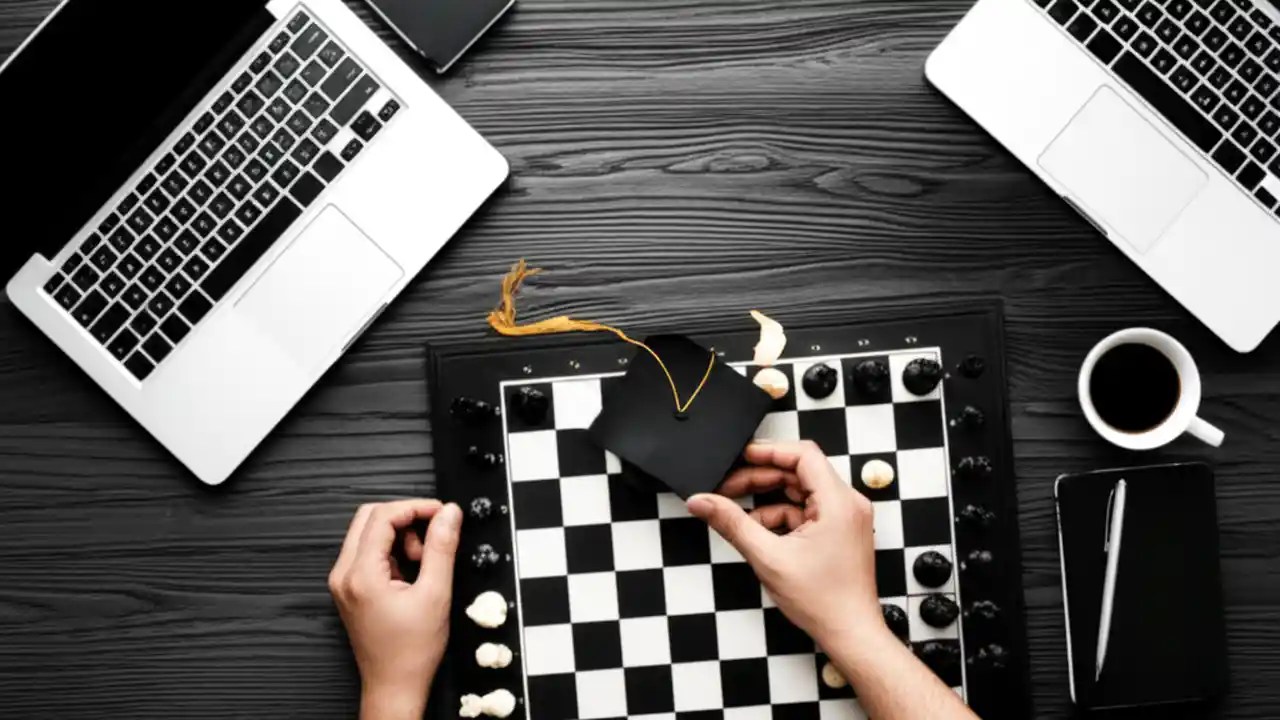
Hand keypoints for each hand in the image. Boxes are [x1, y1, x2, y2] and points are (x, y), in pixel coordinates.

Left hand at [329, 500, 461, 719]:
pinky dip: (391, 551)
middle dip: (405, 518)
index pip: (382, 516)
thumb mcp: (435, 593)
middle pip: (370, 517)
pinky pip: (368, 552)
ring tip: (422, 560)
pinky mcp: (350, 588)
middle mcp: (344, 575)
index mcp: (360, 575)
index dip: (416, 507)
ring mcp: (344, 582)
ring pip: (368, 533)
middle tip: (432, 533)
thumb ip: (441, 547)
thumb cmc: (411, 652)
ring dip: (399, 535)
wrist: (395, 685)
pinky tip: (410, 571)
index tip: (441, 512)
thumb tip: (449, 514)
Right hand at [687, 441, 883, 646]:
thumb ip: (732, 524)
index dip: (769, 451)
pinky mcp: (840, 531)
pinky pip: (806, 511)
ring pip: (801, 492)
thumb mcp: (768, 558)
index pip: (804, 455)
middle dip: (761, 477)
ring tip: (736, 509)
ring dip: (768, 498)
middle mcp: (847, 504)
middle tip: (728, 487)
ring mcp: (845, 518)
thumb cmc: (824, 601)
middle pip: (799, 472)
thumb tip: (703, 502)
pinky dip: (781, 517)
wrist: (850, 634)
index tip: (742, 455)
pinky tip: (758, 531)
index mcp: (838, 502)